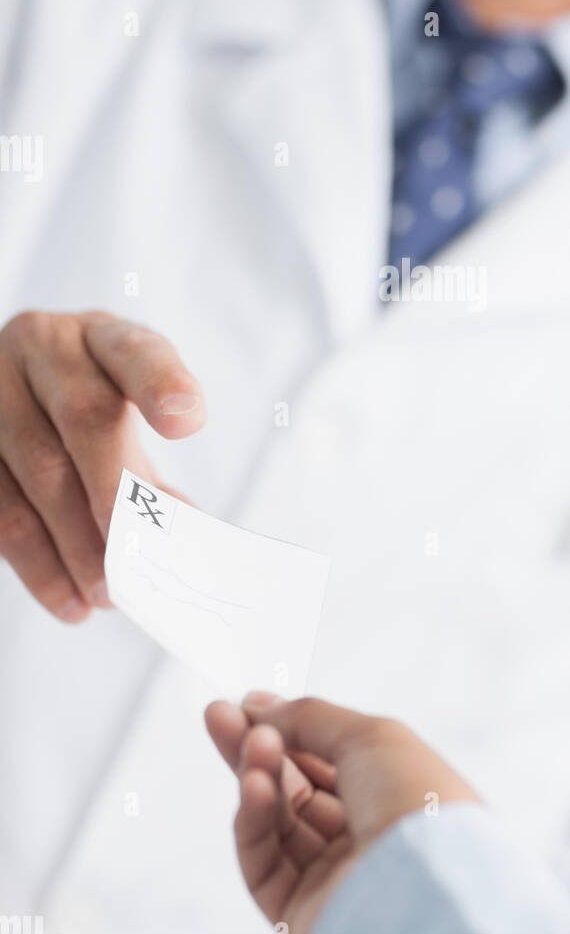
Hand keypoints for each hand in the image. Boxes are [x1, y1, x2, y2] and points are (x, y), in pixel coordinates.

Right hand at [0, 310, 204, 621]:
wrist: (15, 388)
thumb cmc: (89, 403)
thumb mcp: (124, 415)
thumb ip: (151, 465)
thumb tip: (180, 531)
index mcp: (99, 334)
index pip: (135, 350)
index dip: (162, 384)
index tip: (188, 423)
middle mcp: (41, 346)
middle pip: (85, 417)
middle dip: (115, 494)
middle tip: (137, 555)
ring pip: (36, 472)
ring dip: (75, 545)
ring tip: (107, 595)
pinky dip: (37, 564)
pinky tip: (66, 600)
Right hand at [205, 694, 478, 933]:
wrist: (424, 888)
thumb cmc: (417, 806)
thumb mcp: (369, 735)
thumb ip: (310, 718)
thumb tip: (262, 709)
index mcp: (396, 794)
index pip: (332, 758)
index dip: (292, 729)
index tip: (251, 704)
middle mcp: (367, 836)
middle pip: (296, 787)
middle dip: (257, 747)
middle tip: (220, 715)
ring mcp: (334, 875)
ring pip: (276, 821)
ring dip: (256, 776)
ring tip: (250, 742)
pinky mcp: (302, 910)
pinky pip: (264, 861)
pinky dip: (253, 819)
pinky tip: (253, 785)